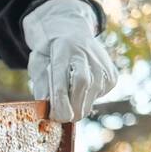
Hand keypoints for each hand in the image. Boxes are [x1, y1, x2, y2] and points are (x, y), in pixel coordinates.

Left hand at [22, 0, 117, 121]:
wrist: (72, 34)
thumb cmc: (51, 54)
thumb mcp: (38, 63)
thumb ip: (41, 85)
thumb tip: (47, 108)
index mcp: (63, 50)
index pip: (63, 80)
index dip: (60, 102)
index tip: (56, 116)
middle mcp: (86, 55)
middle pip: (82, 85)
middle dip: (71, 107)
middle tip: (61, 117)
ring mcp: (102, 64)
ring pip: (92, 95)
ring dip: (79, 105)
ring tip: (70, 97)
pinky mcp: (112, 74)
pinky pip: (100, 95)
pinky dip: (89, 100)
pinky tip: (82, 90)